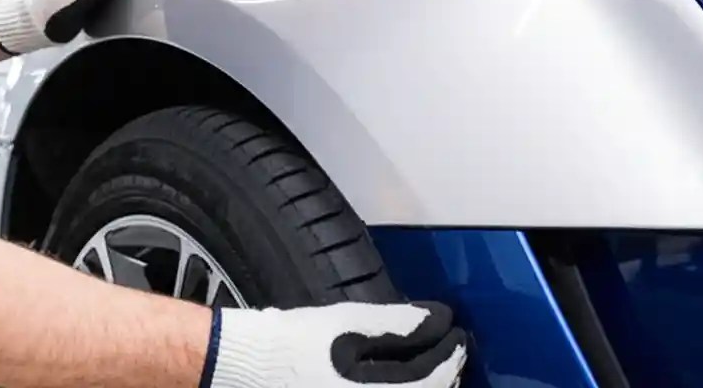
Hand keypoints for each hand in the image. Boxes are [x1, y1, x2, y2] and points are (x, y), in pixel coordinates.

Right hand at [204, 302, 466, 387]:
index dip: (451, 354)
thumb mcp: (345, 323)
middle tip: (453, 352)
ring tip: (434, 369)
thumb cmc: (291, 343)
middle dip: (444, 376)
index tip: (458, 336)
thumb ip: (396, 324)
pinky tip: (404, 384)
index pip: (432, 378)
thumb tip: (435, 320)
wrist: (244, 367)